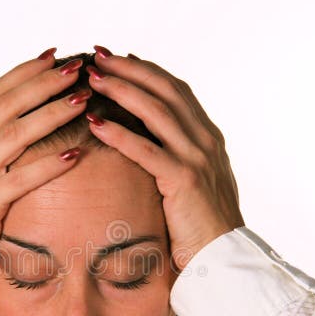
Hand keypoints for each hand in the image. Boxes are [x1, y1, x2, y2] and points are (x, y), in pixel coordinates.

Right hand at [0, 50, 89, 303]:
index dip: (23, 73)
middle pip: (5, 106)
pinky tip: (76, 153)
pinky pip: (20, 178)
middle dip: (42, 83)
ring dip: (51, 113)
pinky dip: (49, 163)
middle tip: (75, 68)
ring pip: (14, 134)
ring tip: (82, 99)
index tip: (53, 56)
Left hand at [86, 46, 244, 271]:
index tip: (118, 58)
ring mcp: (197, 158)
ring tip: (91, 80)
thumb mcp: (192, 183)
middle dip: (129, 69)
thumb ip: (176, 158)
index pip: (175, 90)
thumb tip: (147, 143)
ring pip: (155, 111)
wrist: (223, 259)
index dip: (146, 71)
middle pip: (165, 90)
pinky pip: (146, 149)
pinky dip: (119, 132)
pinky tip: (95, 123)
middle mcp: (206, 140)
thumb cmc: (200, 226)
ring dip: (121, 90)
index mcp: (208, 137)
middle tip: (97, 56)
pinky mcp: (184, 180)